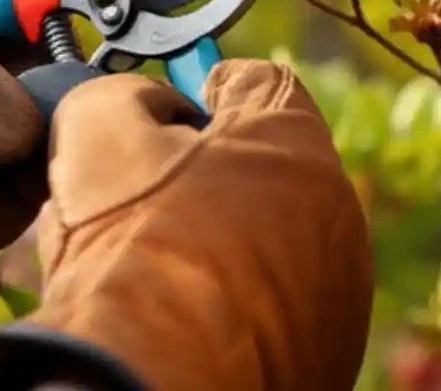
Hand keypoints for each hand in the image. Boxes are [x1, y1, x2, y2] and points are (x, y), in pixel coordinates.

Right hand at [0, 60, 373, 389]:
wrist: (155, 385)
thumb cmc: (131, 247)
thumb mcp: (99, 130)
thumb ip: (127, 94)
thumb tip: (149, 106)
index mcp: (294, 140)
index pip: (258, 81)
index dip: (204, 87)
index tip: (170, 112)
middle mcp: (338, 208)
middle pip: (264, 165)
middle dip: (207, 172)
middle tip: (146, 198)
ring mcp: (341, 285)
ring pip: (268, 236)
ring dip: (220, 237)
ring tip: (155, 267)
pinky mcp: (331, 349)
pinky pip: (277, 300)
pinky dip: (237, 298)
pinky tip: (185, 314)